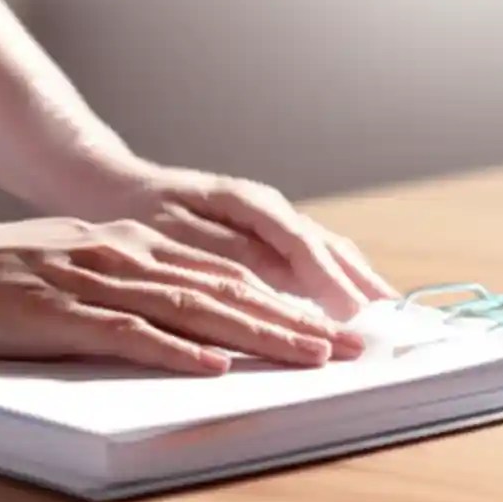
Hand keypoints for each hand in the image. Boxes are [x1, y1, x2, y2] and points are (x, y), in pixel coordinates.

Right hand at [0, 216, 365, 373]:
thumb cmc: (5, 274)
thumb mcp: (87, 264)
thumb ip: (142, 286)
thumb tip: (196, 322)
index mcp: (141, 245)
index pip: (229, 275)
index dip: (286, 301)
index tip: (332, 327)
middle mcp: (131, 255)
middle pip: (228, 290)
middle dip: (293, 319)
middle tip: (344, 347)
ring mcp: (98, 280)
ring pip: (193, 308)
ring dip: (256, 334)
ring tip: (306, 355)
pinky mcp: (61, 311)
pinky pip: (127, 331)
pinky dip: (173, 349)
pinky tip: (212, 365)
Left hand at [88, 165, 399, 319]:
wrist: (114, 183)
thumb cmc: (137, 209)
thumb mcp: (170, 228)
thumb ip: (224, 250)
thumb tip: (273, 273)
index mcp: (248, 203)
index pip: (300, 243)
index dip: (328, 279)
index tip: (349, 310)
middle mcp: (269, 208)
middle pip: (326, 246)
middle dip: (359, 282)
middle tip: (389, 318)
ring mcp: (272, 220)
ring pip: (327, 250)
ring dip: (358, 280)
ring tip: (387, 309)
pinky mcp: (267, 235)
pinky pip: (314, 257)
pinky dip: (338, 278)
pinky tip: (354, 299)